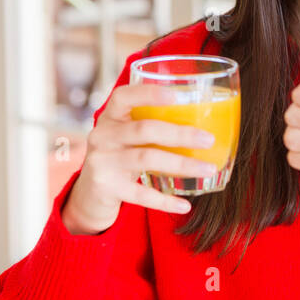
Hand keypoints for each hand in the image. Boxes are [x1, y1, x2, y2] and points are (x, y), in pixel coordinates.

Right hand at [62, 82, 220, 234]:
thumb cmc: (121, 156)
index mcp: (110, 117)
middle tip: (209, 139)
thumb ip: (152, 126)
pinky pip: (140, 194)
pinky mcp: (106, 188)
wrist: (89, 194)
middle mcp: (102, 136)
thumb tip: (207, 124)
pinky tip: (185, 205)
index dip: (148, 93)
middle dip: (180, 134)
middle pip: (143, 129)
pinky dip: (165, 201)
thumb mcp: (128, 137)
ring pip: (146, 159)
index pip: (123, 96)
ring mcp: (102, 162)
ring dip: (181, 164)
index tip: (176, 95)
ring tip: (209, 169)